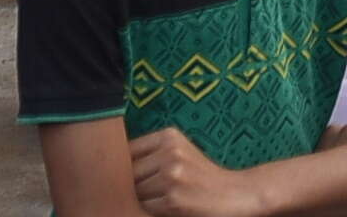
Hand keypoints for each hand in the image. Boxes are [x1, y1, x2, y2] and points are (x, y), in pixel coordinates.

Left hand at [129, 123, 266, 216]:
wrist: (235, 194)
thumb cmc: (202, 176)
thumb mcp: (179, 153)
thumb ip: (150, 154)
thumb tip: (111, 165)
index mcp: (169, 136)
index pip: (127, 150)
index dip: (121, 166)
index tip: (124, 176)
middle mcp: (170, 152)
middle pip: (127, 172)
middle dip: (129, 185)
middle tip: (141, 191)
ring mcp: (172, 176)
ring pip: (134, 192)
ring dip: (139, 201)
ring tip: (156, 199)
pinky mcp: (173, 200)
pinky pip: (145, 208)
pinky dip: (149, 212)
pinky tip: (164, 208)